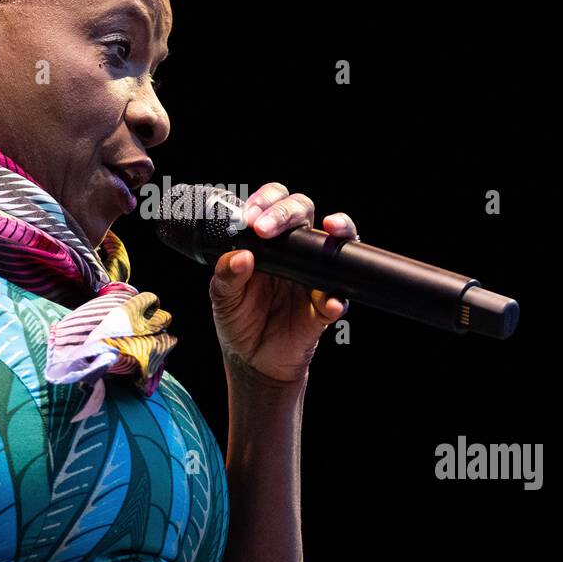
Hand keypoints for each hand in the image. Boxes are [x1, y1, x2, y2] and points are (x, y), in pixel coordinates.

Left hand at [208, 182, 356, 382]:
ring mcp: (313, 278)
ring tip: (332, 229)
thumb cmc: (239, 319)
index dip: (266, 201)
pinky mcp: (324, 308)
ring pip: (337, 245)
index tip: (251, 217)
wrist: (251, 359)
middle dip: (288, 211)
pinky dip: (335, 299)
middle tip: (264, 229)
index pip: (274, 204)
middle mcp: (294, 252)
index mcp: (268, 243)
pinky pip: (338, 299)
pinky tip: (326, 302)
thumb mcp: (222, 298)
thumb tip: (241, 256)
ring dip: (340, 233)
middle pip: (304, 212)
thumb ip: (226, 276)